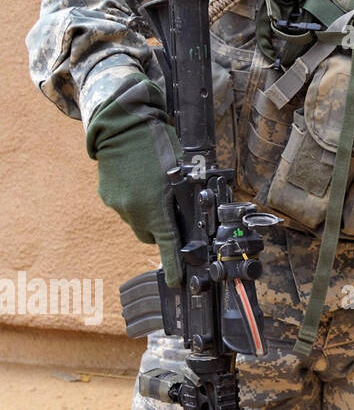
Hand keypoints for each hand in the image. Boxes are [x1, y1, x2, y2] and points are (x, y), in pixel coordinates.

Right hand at [86, 75, 181, 285]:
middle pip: (150, 236)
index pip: (167, 245)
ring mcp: (118, 205)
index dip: (173, 265)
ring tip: (153, 188)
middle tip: (170, 210)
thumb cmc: (159, 145)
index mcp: (156, 207)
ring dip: (147, 213)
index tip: (176, 282)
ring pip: (137, 222)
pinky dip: (134, 202)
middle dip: (161, 230)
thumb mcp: (182, 172)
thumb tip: (191, 217)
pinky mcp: (107, 197)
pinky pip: (125, 208)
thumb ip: (185, 198)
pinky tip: (139, 182)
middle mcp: (134, 211)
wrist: (123, 126)